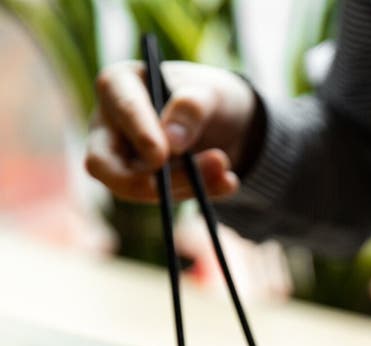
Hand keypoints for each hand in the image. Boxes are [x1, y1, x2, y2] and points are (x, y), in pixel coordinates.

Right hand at [85, 61, 257, 202]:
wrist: (226, 124)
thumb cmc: (209, 95)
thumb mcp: (211, 91)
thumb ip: (192, 108)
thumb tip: (172, 143)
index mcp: (118, 85)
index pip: (121, 109)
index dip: (139, 134)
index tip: (161, 156)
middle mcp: (109, 127)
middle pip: (106, 165)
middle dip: (148, 181)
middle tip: (192, 182)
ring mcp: (122, 161)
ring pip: (136, 188)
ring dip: (184, 187)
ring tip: (225, 172)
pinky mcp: (143, 187)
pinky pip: (162, 200)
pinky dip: (198, 194)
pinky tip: (228, 183)